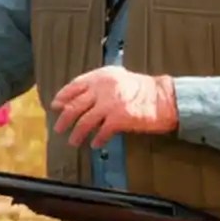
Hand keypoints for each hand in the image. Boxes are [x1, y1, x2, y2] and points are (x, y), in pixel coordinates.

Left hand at [51, 67, 177, 148]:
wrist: (164, 98)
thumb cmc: (144, 89)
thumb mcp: (118, 78)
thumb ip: (100, 85)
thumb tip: (81, 98)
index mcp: (101, 76)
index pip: (74, 86)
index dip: (62, 97)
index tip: (55, 105)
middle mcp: (102, 88)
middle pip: (75, 105)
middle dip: (64, 118)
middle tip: (59, 127)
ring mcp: (110, 104)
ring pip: (84, 121)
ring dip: (77, 133)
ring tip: (73, 141)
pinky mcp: (118, 118)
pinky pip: (101, 132)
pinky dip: (97, 139)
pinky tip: (95, 144)